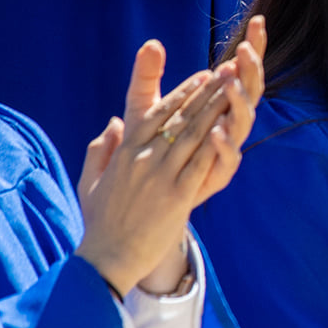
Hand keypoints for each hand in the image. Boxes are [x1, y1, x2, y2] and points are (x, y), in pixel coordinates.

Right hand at [75, 41, 246, 294]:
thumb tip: (114, 122)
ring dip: (217, 107)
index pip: (157, 112)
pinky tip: (231, 126)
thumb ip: (101, 148)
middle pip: (181, 117)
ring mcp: (161, 176)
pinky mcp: (177, 196)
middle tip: (228, 69)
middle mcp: (143, 158)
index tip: (202, 74)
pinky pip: (200, 164)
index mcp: (124, 151)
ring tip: (235, 88)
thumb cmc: (100, 221)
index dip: (183, 92)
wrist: (106, 259)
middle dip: (207, 91)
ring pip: (194, 134)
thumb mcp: (92, 180)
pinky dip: (216, 143)